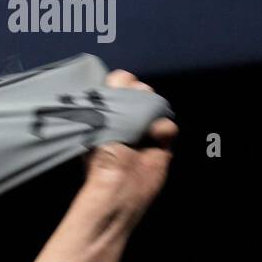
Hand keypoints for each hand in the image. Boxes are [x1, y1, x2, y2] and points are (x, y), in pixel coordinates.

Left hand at [84, 70, 176, 219]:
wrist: (120, 183)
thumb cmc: (101, 155)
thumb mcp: (95, 125)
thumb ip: (105, 99)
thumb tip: (118, 78)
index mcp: (102, 112)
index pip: (116, 84)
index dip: (120, 82)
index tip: (118, 84)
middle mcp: (123, 117)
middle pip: (137, 89)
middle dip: (136, 91)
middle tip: (131, 100)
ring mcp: (143, 128)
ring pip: (154, 103)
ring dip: (149, 107)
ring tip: (141, 122)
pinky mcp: (160, 141)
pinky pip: (167, 124)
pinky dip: (162, 128)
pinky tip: (154, 137)